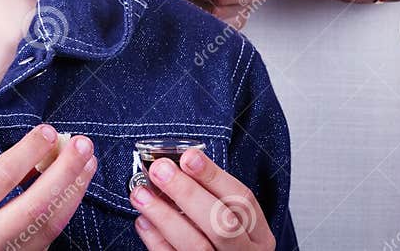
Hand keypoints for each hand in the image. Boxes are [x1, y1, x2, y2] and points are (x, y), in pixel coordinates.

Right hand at [0, 125, 95, 249]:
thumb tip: (31, 158)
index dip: (27, 152)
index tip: (48, 131)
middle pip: (35, 205)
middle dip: (65, 171)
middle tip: (83, 145)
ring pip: (49, 226)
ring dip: (73, 191)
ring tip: (87, 163)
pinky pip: (46, 240)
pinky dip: (62, 212)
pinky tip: (72, 193)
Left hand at [129, 147, 274, 249]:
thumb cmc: (227, 244)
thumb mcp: (236, 222)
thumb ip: (214, 197)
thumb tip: (179, 166)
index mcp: (258, 236)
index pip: (242, 200)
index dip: (214, 176)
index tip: (189, 156)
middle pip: (220, 223)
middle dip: (187, 192)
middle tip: (161, 171)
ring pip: (195, 244)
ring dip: (164, 215)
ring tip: (142, 194)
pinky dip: (155, 239)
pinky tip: (144, 221)